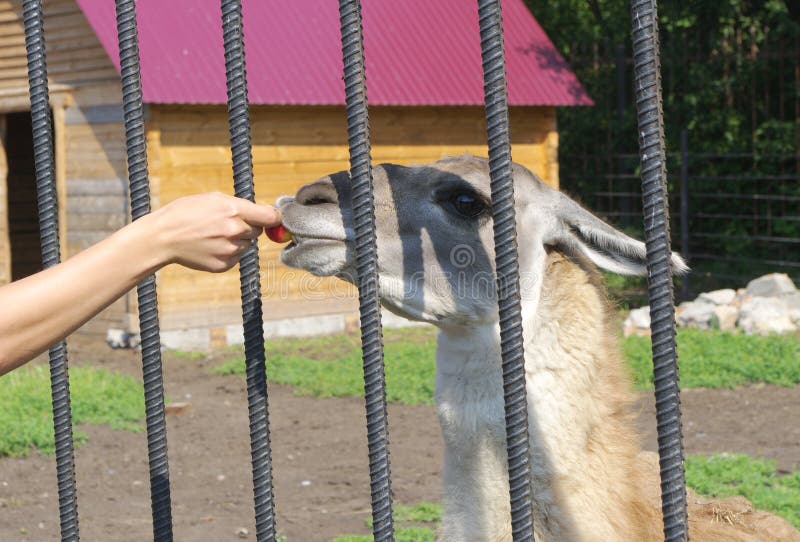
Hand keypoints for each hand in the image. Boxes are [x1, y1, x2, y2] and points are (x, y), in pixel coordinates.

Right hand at [141, 192, 281, 271]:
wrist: (163, 237)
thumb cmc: (186, 213)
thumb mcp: (213, 199)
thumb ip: (240, 205)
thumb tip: (264, 212)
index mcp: (234, 210)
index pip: (270, 217)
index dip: (275, 218)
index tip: (275, 218)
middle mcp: (235, 231)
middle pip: (259, 230)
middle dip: (249, 226)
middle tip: (227, 223)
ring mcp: (230, 250)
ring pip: (247, 244)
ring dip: (238, 240)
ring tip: (214, 234)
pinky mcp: (224, 265)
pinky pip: (236, 257)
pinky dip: (228, 252)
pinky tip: (210, 246)